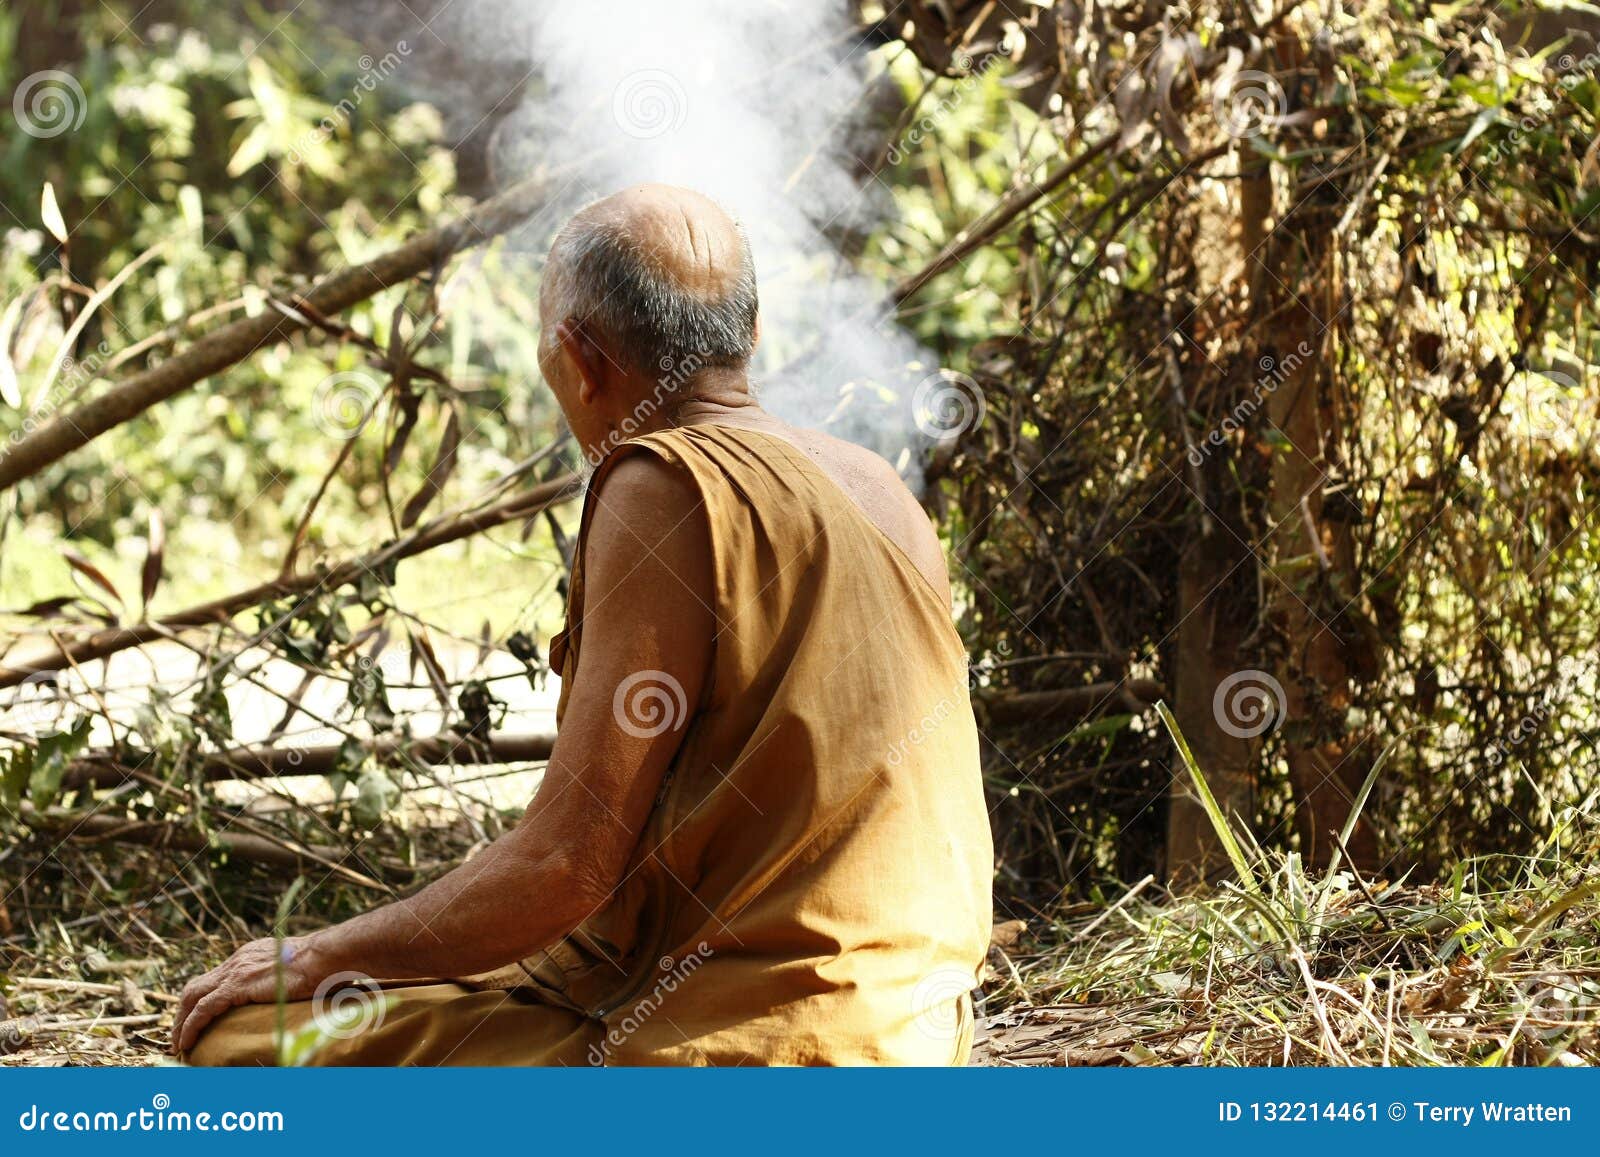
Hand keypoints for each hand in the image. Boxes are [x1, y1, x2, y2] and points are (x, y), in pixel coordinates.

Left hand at [171, 936, 320, 1054]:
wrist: (326, 956)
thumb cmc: (324, 965)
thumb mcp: (300, 970)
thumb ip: (290, 980)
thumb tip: (303, 994)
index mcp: (251, 955)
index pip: (217, 977)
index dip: (203, 1000)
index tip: (198, 1020)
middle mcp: (238, 960)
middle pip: (197, 986)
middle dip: (183, 1012)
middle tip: (180, 1036)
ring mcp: (236, 971)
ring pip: (192, 996)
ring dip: (181, 1022)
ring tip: (178, 1045)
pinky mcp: (236, 985)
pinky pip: (203, 1009)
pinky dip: (190, 1027)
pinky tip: (187, 1043)